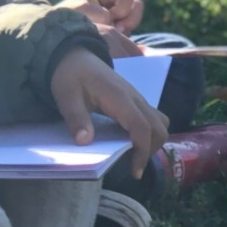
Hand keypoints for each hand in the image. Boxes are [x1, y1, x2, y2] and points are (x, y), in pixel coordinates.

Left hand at [49, 46, 167, 179]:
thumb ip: (76, 119)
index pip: (142, 128)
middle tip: (133, 166)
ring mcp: (137, 97)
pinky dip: (148, 133)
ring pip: (160, 122)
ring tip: (134, 155)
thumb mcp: (66, 97)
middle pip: (159, 127)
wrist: (73, 55)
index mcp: (120, 98)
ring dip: (153, 140)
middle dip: (151, 150)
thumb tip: (84, 142)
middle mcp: (134, 97)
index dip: (142, 152)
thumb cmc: (69, 76)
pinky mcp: (134, 99)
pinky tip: (130, 141)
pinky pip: (152, 117)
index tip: (134, 171)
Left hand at [62, 0, 144, 37]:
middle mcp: (112, 4)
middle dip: (128, 20)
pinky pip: (131, 36)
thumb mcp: (73, 10)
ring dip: (126, 31)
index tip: (109, 17)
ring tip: (111, 36)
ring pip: (135, 21)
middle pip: (137, 6)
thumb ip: (90, 9)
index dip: (121, 8)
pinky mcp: (117, 34)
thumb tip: (109, 21)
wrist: (58, 39)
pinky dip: (123, 42)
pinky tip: (110, 44)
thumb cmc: (64, 21)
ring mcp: (116, 19)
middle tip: (115, 30)